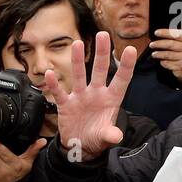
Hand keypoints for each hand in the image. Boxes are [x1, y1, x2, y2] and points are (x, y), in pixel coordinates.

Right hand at [43, 31, 136, 162]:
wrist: (79, 147)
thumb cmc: (96, 139)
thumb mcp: (105, 138)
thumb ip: (110, 135)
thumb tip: (116, 136)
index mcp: (110, 100)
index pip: (121, 79)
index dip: (126, 65)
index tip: (131, 49)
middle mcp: (96, 94)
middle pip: (99, 70)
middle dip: (101, 53)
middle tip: (103, 34)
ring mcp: (80, 97)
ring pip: (79, 75)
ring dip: (77, 60)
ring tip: (76, 44)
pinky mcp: (66, 104)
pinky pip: (59, 92)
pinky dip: (54, 84)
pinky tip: (50, 73)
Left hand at [150, 30, 181, 82]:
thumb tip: (167, 35)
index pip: (177, 34)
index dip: (165, 33)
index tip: (157, 33)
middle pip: (170, 44)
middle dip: (158, 44)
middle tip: (152, 44)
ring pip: (167, 54)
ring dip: (158, 54)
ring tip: (154, 54)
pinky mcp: (181, 68)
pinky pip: (167, 64)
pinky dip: (163, 62)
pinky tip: (162, 61)